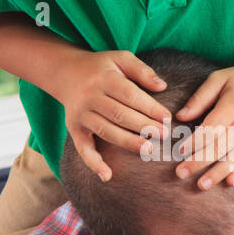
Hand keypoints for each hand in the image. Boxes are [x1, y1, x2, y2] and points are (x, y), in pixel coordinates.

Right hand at [56, 49, 171, 180]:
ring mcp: (81, 115)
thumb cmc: (102, 67)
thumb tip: (162, 86)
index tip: (168, 118)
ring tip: (148, 150)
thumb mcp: (121, 59)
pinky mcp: (74, 129)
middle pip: (120, 114)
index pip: (130, 95)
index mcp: (104, 79)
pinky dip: (93, 163)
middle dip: (143, 126)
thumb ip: (142, 71)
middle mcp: (90, 97)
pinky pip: (83, 148)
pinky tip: (107, 176)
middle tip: (164, 135)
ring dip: (128, 142)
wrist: (66, 72)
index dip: (150, 108)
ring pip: (106, 131)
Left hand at [172, 58, 233, 187]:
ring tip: (201, 185)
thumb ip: (200, 98)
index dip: (195, 141)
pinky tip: (230, 181)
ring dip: (218, 173)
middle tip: (180, 173)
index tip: (179, 151)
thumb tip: (180, 117)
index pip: (212, 127)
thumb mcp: (219, 78)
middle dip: (199, 161)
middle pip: (222, 145)